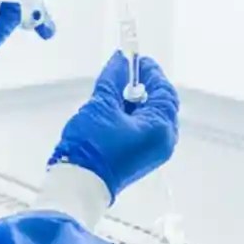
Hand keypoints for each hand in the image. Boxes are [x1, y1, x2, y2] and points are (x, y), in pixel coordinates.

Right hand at [50, 54, 179, 198]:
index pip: (164, 91)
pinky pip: (143, 131)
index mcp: (161, 128)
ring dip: (134, 103)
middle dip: (142, 87)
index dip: (150, 72)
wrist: (79, 184)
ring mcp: (153, 153)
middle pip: (160, 104)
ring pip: (150, 118)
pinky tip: (113, 112)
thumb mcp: (101, 104)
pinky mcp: (141, 159)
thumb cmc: (91, 147)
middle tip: (123, 75)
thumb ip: (113, 79)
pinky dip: (131, 118)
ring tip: (113, 93)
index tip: (135, 60)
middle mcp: (163, 141)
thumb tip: (120, 60)